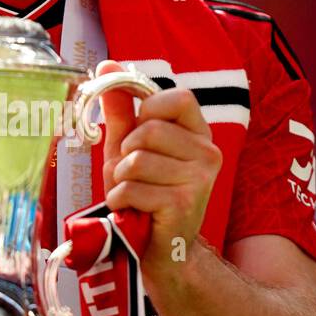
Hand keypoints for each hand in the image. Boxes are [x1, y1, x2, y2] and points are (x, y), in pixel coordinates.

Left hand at [97, 57, 221, 272]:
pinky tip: (131, 210)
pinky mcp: (183, 204)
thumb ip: (121, 108)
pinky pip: (132, 188)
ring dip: (120, 180)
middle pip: (148, 131)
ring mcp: (200, 180)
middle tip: (130, 175)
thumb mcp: (130, 147)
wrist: (160, 251)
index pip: (180, 98)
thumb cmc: (145, 194)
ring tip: (131, 194)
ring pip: (137, 161)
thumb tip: (107, 64)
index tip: (137, 130)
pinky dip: (119, 200)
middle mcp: (208, 153)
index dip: (149, 109)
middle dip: (125, 154)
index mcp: (199, 134)